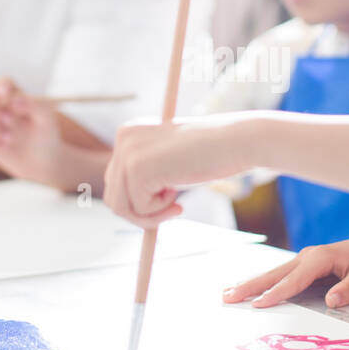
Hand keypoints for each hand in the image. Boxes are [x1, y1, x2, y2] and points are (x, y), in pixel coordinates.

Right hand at [0, 77, 66, 186]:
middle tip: (11, 121)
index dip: (2, 85)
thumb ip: (34, 105)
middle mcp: (2, 109)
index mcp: (17, 99)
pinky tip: (2, 146)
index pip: (5, 84)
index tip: (4, 93)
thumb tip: (13, 101)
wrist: (44, 162)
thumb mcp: (47, 119)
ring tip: (9, 137)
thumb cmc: (46, 137)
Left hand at [103, 114, 254, 226]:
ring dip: (150, 216)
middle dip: (141, 213)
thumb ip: (145, 175)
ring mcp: (128, 153)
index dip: (140, 201)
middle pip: (113, 196)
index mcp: (129, 133)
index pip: (116, 181)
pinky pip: (139, 209)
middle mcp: (123, 138)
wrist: (235, 141)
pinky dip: (159, 212)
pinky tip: (178, 194)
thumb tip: (121, 208)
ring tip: (176, 204)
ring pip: (121, 206)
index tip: (170, 199)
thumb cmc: (211, 153)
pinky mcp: (137, 169)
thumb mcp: (169, 160)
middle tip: (174, 209)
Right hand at [221, 234, 348, 308]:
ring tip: (227, 293)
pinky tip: (249, 289)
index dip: (276, 293)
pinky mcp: (307, 266)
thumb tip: (330, 302)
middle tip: (227, 297)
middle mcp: (309, 256)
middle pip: (275, 273)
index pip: (294, 279)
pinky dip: (263, 282)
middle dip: (250, 286)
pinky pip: (281, 276)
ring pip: (274, 273)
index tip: (258, 305)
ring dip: (251, 283)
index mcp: (321, 258)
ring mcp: (306, 260)